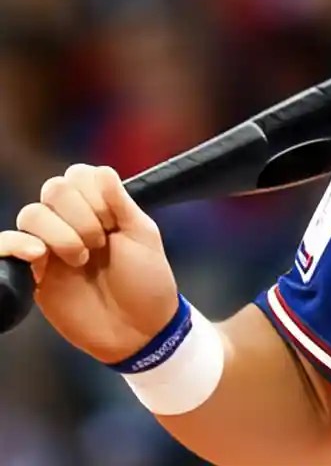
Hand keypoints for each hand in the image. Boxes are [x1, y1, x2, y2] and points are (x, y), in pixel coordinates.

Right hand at [0, 164, 177, 363]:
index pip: (77, 175)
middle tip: (100, 244)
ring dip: (59, 233)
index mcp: (100, 208)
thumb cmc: (147, 282)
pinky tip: (39, 255)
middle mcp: (71, 222)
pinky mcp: (31, 274)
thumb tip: (102, 170)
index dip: (93, 193)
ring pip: (31, 214)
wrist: (138, 329)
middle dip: (80, 214)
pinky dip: (15, 243)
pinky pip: (4, 246)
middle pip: (53, 189)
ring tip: (81, 260)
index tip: (113, 222)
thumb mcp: (143, 237)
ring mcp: (49, 246)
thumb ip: (121, 203)